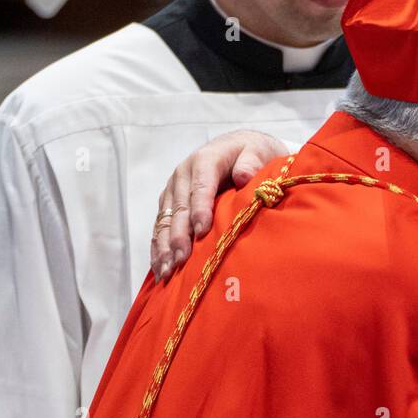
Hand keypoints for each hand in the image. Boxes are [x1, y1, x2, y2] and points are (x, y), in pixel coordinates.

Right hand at [149, 129, 288, 280]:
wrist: (237, 147)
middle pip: (179, 206)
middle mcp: (183, 173)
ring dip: (165, 246)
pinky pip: (161, 226)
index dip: (200, 208)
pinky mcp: (169, 201)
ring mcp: (174, 189)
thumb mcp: (258, 150)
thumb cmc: (250, 152)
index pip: (201, 186)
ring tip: (168, 270)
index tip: (202, 230)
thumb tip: (244, 176)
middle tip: (182, 258)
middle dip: (179, 234)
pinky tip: (160, 268)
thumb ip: (251, 161)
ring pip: (166, 219)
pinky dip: (159, 247)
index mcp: (205, 159)